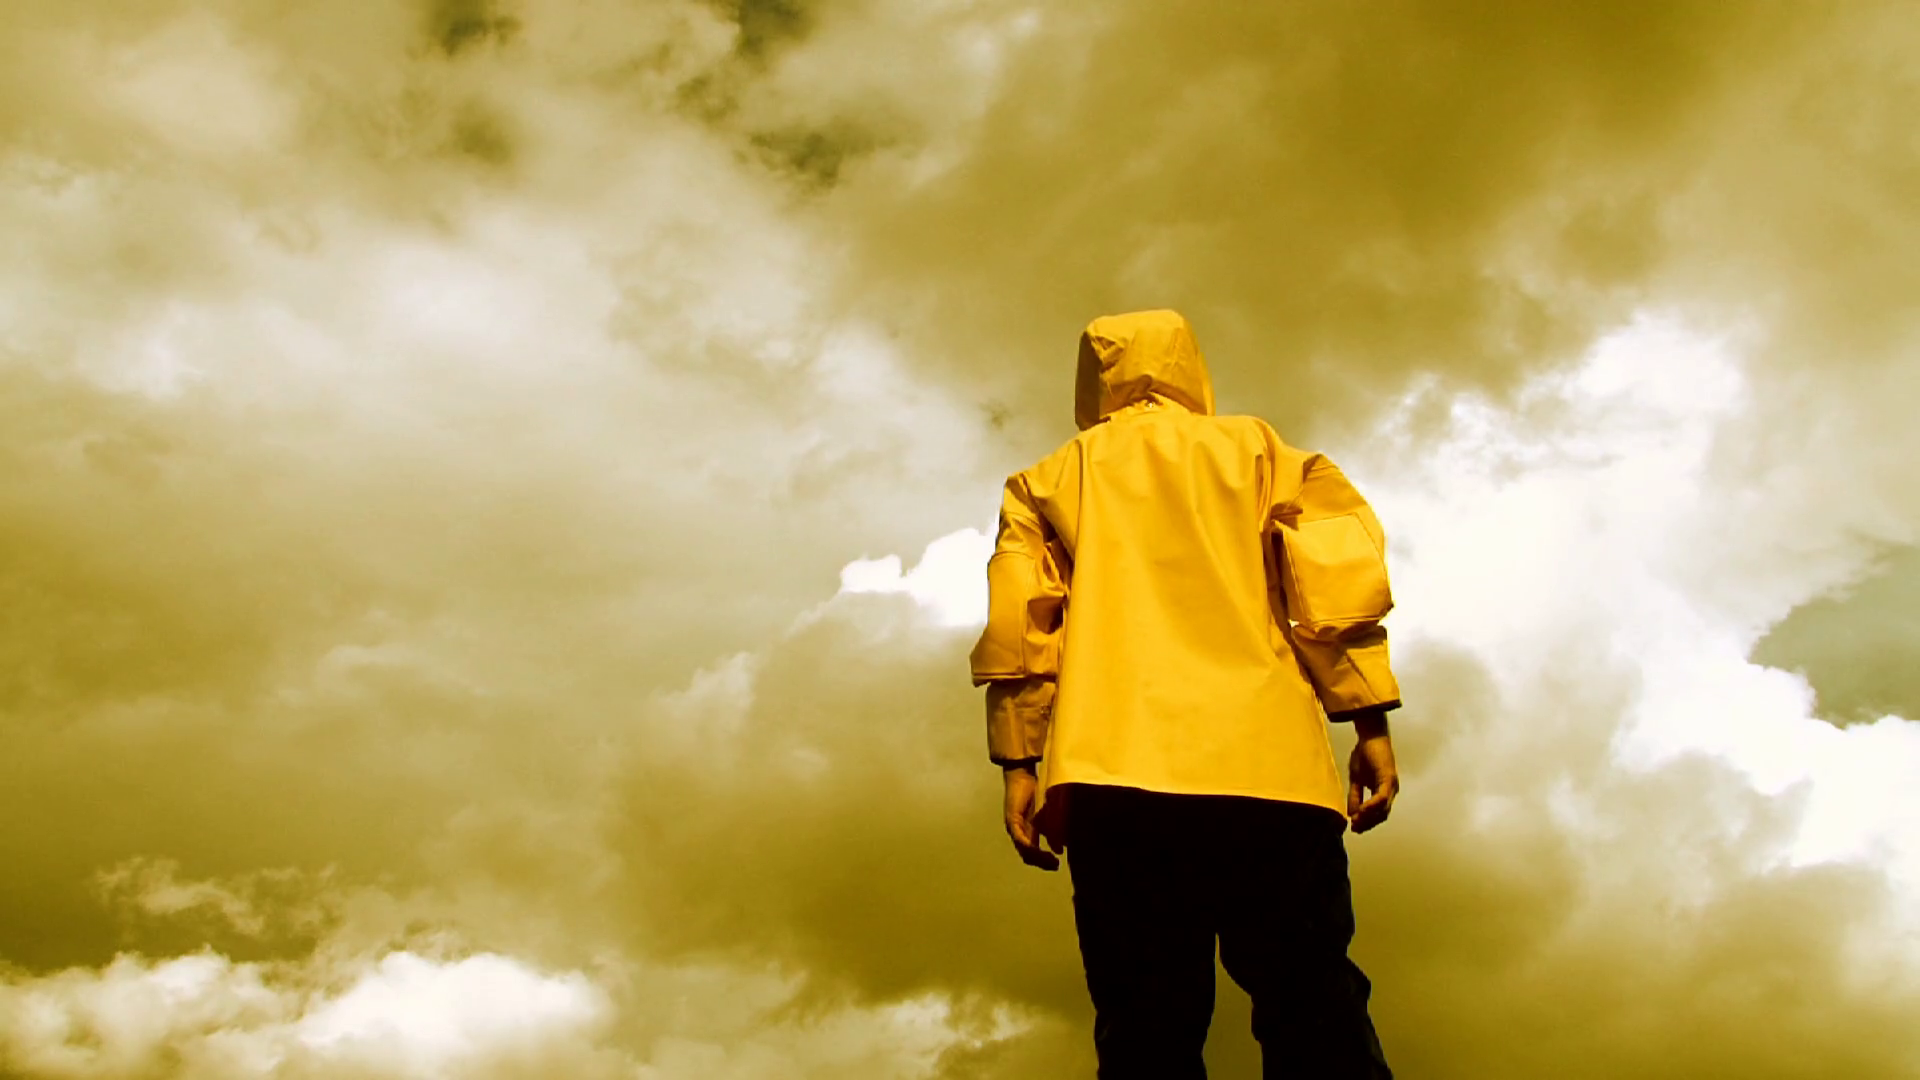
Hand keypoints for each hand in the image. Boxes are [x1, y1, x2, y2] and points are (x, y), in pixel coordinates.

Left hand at [1003, 765, 1061, 870]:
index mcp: (1027, 831)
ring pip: (1024, 850)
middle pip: (1027, 856)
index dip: (1043, 861)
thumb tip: (1060, 848)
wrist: (1020, 775)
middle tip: (1055, 866)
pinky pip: (1020, 839)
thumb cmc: (1033, 790)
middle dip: (1042, 863)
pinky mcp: (1012, 821)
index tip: (1057, 864)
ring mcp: (1014, 828)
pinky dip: (1029, 847)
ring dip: (1038, 858)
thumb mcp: (1047, 812)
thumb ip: (1052, 828)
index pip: (1032, 853)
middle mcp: (1018, 832)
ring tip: (1052, 861)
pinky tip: (1039, 851)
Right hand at [1347, 713, 1399, 833]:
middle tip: (1354, 829)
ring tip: (1356, 822)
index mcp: (1383, 791)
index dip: (1366, 822)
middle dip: (1368, 824)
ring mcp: (1392, 786)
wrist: (1370, 736)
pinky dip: (1372, 806)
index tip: (1353, 827)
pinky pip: (1382, 798)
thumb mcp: (1356, 779)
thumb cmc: (1364, 754)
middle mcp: (1391, 791)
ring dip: (1370, 818)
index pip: (1378, 813)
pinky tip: (1362, 811)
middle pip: (1382, 815)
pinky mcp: (1389, 779)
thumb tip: (1350, 814)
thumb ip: (1355, 796)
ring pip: (1384, 810)